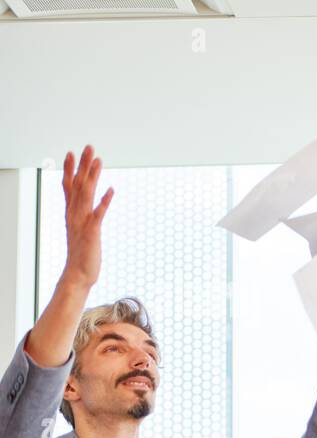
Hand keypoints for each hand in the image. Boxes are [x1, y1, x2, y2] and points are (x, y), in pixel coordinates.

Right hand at [61, 146, 113, 289]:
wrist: (79, 275)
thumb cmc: (82, 254)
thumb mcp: (81, 231)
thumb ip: (83, 218)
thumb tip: (88, 208)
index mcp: (72, 214)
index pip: (68, 187)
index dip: (70, 170)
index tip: (71, 153)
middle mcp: (75, 215)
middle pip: (78, 185)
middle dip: (83, 165)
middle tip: (88, 147)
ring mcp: (82, 223)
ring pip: (87, 194)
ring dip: (93, 177)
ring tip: (99, 160)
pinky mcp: (91, 232)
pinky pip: (98, 214)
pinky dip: (104, 202)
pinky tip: (111, 190)